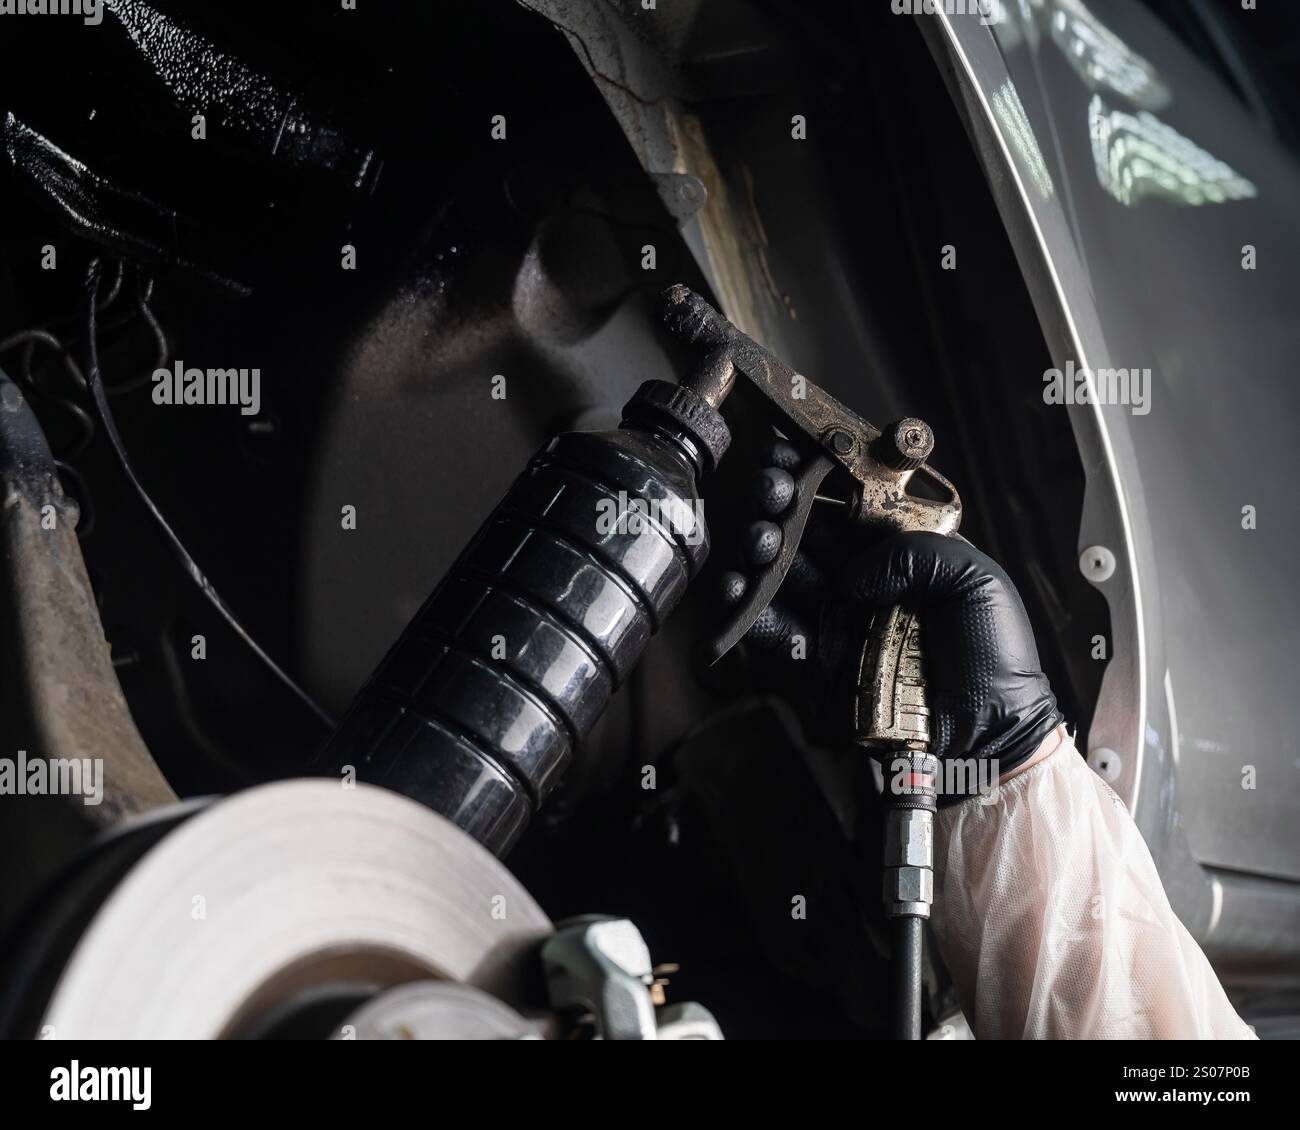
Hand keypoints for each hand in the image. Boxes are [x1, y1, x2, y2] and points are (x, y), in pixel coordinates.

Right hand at [721, 441, 1061, 778]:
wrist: (986, 736)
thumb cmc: (994, 659)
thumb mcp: (976, 581)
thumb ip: (918, 554)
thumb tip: (856, 571)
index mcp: (903, 553)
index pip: (851, 505)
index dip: (818, 480)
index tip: (791, 460)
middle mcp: (866, 580)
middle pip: (808, 532)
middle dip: (781, 508)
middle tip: (770, 498)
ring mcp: (841, 618)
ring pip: (785, 573)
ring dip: (761, 552)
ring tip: (756, 542)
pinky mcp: (821, 659)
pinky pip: (778, 629)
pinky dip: (751, 609)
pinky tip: (737, 590)